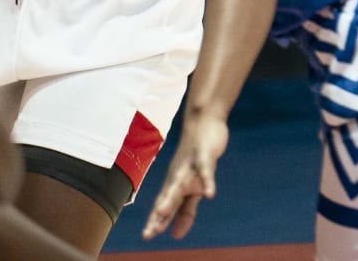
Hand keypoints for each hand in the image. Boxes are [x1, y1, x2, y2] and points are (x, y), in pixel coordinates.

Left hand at [142, 113, 228, 240]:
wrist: (203, 121)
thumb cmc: (196, 156)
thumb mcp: (193, 186)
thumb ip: (186, 209)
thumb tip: (177, 233)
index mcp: (175, 184)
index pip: (163, 205)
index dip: (156, 220)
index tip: (147, 236)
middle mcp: (179, 176)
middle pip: (166, 199)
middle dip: (158, 215)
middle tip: (148, 232)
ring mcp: (190, 166)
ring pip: (180, 185)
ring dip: (171, 199)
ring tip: (162, 214)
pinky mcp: (204, 155)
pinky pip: (206, 171)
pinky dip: (207, 182)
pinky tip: (210, 195)